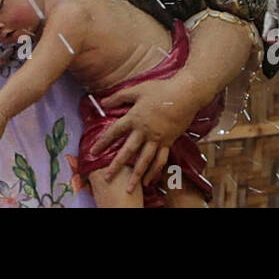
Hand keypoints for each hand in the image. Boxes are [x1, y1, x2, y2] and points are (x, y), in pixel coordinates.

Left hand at [91, 76, 200, 193]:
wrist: (185, 95)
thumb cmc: (160, 89)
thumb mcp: (137, 90)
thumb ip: (119, 97)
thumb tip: (103, 102)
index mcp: (134, 118)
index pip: (114, 132)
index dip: (103, 142)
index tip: (93, 152)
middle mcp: (144, 132)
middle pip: (127, 151)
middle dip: (116, 166)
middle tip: (108, 178)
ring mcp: (157, 139)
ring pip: (145, 161)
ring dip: (136, 175)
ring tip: (130, 188)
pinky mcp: (168, 142)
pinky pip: (160, 160)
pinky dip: (155, 171)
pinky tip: (150, 180)